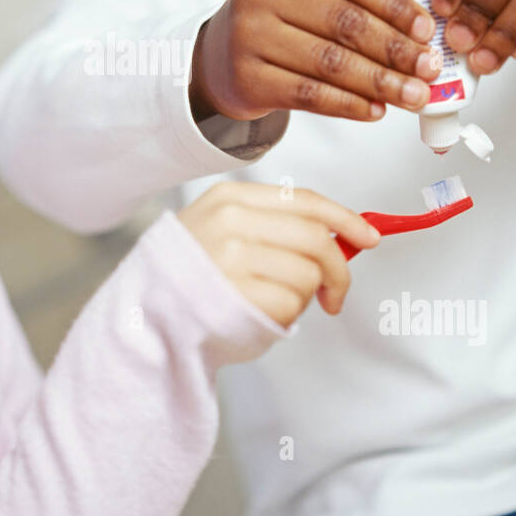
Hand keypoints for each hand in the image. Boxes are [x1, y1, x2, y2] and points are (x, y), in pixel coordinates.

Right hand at [177, 180, 380, 327]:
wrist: (146, 316)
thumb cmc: (192, 276)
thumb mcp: (223, 230)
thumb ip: (277, 227)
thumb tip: (343, 236)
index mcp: (229, 199)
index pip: (304, 201)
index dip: (345, 219)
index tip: (369, 236)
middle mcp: (230, 222)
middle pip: (316, 238)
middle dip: (338, 270)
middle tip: (335, 293)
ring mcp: (232, 259)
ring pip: (308, 274)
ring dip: (305, 297)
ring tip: (275, 302)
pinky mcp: (238, 296)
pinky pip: (292, 304)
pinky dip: (288, 316)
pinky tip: (262, 314)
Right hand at [188, 0, 439, 124]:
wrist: (217, 58)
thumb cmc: (276, 23)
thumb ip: (352, 4)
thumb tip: (419, 37)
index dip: (396, 5)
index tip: (426, 30)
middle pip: (345, 22)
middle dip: (396, 49)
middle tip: (429, 68)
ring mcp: (250, 36)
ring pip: (331, 62)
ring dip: (380, 82)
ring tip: (412, 95)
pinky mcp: (248, 78)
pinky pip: (310, 94)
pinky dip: (349, 105)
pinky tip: (375, 109)